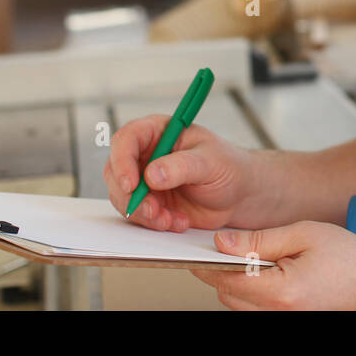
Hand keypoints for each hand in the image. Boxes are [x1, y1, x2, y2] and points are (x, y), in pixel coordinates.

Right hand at [103, 115, 256, 231]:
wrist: (239, 194)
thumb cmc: (228, 167)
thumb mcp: (210, 162)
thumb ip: (182, 166)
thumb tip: (152, 174)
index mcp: (159, 132)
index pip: (126, 139)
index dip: (122, 161)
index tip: (131, 184)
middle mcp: (147, 154)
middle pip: (115, 171)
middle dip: (130, 196)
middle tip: (152, 210)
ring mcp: (145, 180)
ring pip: (123, 197)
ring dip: (143, 213)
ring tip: (169, 219)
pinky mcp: (150, 202)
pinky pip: (138, 215)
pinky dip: (154, 223)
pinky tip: (178, 221)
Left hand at [189, 221, 355, 309]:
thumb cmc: (353, 258)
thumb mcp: (305, 234)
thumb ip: (261, 239)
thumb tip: (224, 242)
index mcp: (282, 292)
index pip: (226, 279)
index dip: (207, 262)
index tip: (196, 249)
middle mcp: (280, 315)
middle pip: (228, 296)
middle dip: (222, 271)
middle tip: (226, 247)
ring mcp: (285, 322)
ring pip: (240, 306)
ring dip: (237, 283)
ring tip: (253, 258)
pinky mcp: (290, 322)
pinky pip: (258, 311)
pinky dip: (254, 294)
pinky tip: (267, 275)